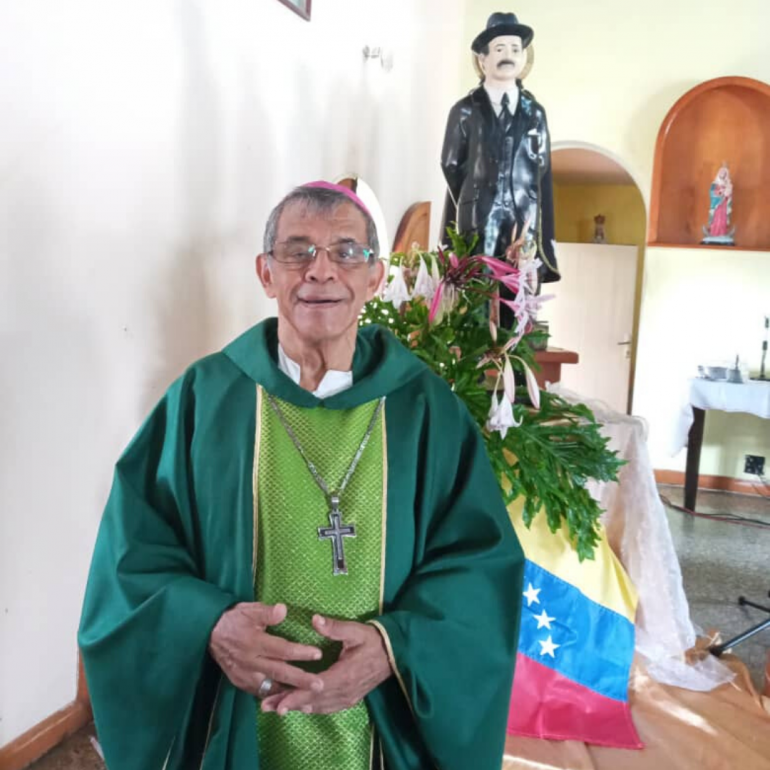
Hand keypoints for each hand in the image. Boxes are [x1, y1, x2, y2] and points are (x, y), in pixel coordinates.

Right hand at [208, 602, 323, 697]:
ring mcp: (244, 675)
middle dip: (300, 680)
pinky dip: (273, 697)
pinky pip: (259, 692)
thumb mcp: (250, 610)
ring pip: (269, 687)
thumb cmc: (235, 619)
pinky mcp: (240, 682)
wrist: (209, 632)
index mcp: (253, 643)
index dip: (300, 652)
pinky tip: (287, 700)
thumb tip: (283, 610)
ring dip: (288, 694)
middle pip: (279, 672)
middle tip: (319, 685)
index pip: (281, 650)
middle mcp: (249, 662)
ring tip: (307, 700)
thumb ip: (267, 613)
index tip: (318, 654)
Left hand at [261, 615, 392, 715]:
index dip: (296, 696)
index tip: (278, 702)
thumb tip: (315, 620)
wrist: (394, 654)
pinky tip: (301, 707)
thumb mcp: (355, 630)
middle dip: (290, 704)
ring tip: (276, 708)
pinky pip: (328, 707)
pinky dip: (312, 708)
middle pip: (313, 701)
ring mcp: (348, 698)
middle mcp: (345, 691)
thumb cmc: (372, 640)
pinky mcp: (350, 699)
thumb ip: (335, 627)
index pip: (316, 688)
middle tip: (267, 707)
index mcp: (344, 675)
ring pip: (319, 707)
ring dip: (298, 707)